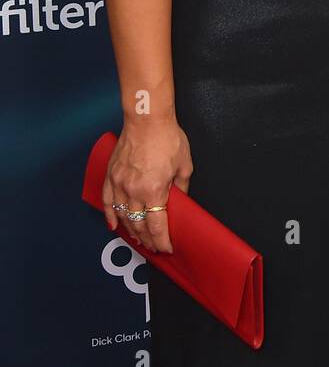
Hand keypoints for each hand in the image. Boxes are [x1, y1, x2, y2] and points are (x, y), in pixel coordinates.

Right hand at [102, 119, 192, 253]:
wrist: (147, 119)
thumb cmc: (167, 137)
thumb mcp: (184, 165)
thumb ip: (181, 187)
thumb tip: (179, 201)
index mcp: (154, 190)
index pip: (156, 225)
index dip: (161, 240)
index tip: (166, 248)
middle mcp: (133, 190)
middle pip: (139, 224)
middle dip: (147, 239)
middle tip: (154, 246)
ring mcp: (119, 183)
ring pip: (122, 216)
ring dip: (131, 231)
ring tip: (139, 239)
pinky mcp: (111, 175)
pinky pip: (106, 201)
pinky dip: (109, 215)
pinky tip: (114, 225)